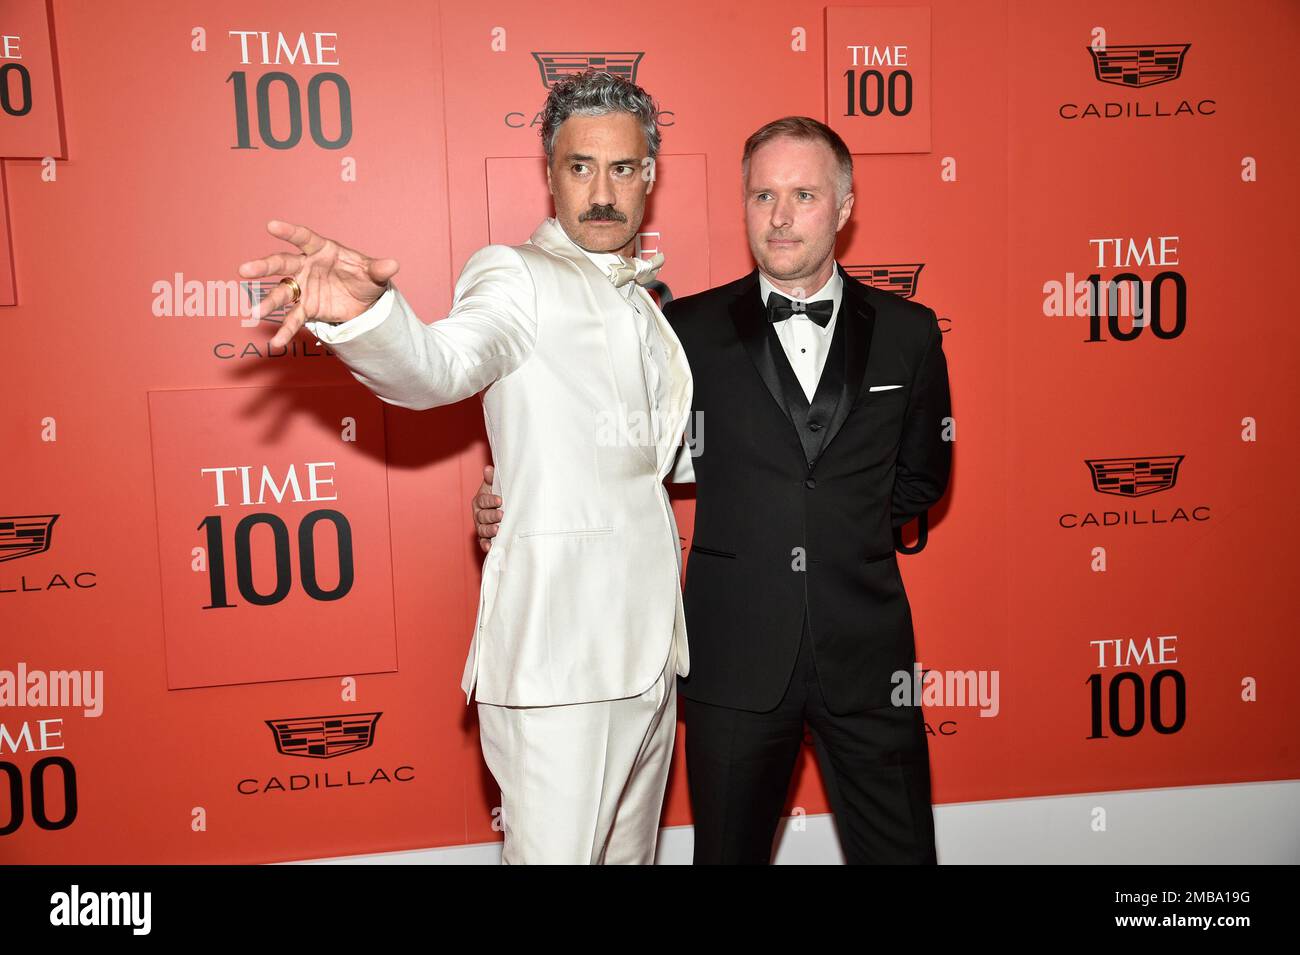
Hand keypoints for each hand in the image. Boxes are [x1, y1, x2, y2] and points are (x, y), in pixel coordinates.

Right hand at [238, 219, 400, 347]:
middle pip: (282, 263)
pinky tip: (276, 342)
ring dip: (269, 302)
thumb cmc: (365, 278)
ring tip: (255, 312)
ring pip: (282, 292)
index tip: (270, 226)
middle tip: (244, 269)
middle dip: (263, 266)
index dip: (288, 232)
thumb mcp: (374, 274)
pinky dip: (285, 329)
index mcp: (322, 250)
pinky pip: (293, 318)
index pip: (303, 238)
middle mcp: (306, 266)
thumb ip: (379, 269)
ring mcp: (303, 287)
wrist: (364, 300)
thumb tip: (393, 265)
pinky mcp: (306, 308)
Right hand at [472, 464, 502, 552]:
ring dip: (489, 530)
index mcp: (480, 501)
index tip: (500, 500)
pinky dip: (485, 545)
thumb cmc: (499, 496)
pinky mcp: (485, 537)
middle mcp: (478, 514)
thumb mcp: (496, 487)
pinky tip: (489, 547)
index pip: (482, 500)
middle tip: (501, 515)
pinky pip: (483, 542)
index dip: (490, 500)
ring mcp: (481, 526)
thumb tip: (488, 469)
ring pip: (482, 529)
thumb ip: (492, 479)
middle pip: (482, 516)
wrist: (503, 509)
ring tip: (497, 530)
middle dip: (491, 516)